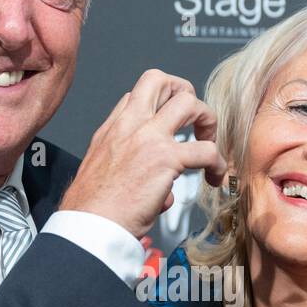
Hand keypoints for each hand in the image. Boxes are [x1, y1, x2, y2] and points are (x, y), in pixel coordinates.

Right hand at [60, 69, 225, 239]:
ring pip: (189, 103)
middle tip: (194, 119)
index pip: (137, 96)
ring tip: (210, 144)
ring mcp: (148, 138)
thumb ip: (130, 172)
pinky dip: (217, 163)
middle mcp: (129, 126)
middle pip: (159, 80)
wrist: (89, 226)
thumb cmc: (94, 211)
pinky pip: (206, 150)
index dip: (159, 104)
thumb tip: (161, 189)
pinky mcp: (166, 158)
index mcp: (112, 130)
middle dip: (184, 92)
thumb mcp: (101, 176)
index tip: (170, 125)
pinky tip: (214, 177)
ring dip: (207, 120)